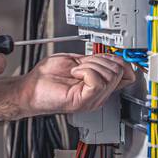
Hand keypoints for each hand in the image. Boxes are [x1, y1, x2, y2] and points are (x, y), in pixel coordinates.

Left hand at [20, 53, 135, 115]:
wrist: (30, 88)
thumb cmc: (47, 77)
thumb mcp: (78, 62)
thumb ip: (96, 61)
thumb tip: (112, 56)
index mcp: (99, 85)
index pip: (127, 74)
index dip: (121, 61)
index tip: (109, 56)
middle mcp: (99, 94)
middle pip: (118, 72)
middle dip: (100, 60)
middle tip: (83, 64)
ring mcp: (92, 99)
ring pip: (109, 76)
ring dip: (91, 65)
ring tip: (76, 70)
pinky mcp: (83, 101)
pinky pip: (97, 81)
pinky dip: (85, 71)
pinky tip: (75, 73)